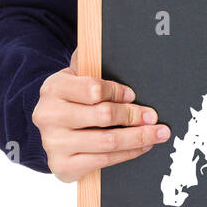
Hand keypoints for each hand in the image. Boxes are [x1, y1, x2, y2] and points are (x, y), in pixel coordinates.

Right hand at [32, 45, 171, 182]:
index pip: (93, 89)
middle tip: (154, 116)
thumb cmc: (71, 99)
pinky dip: (127, 154)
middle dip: (134, 116)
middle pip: (103, 116)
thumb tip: (109, 39)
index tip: (134, 94)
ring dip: (138, 138)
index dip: (118, 92)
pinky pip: (103, 161)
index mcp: (53, 88)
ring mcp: (54, 144)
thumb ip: (89, 62)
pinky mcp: (62, 166)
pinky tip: (141, 147)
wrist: (51, 130)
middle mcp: (48, 116)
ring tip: (157, 134)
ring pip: (107, 142)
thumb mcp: (75, 77)